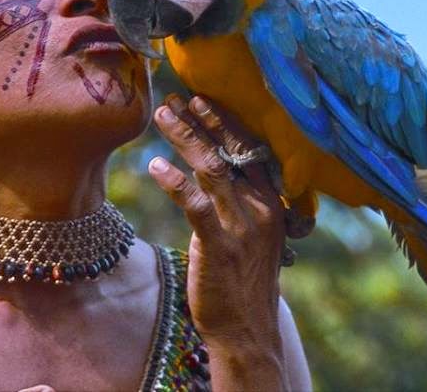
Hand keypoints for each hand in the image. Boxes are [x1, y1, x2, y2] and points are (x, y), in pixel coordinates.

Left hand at [149, 94, 285, 388]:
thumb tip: (218, 173)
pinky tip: (155, 166)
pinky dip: (175, 182)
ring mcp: (241, 224)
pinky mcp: (219, 245)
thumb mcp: (255, 235)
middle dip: (203, 120)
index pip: (249, 149)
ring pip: (212, 167)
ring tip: (162, 115)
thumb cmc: (246, 279)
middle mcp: (261, 206)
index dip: (225, 121)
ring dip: (185, 137)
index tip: (202, 99)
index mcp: (272, 201)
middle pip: (230, 150)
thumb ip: (244, 203)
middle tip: (175, 97)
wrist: (248, 328)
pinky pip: (196, 204)